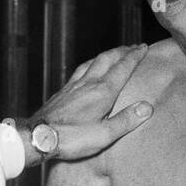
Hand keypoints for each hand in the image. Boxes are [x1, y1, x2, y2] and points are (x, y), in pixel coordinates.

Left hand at [30, 45, 153, 161]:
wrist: (39, 136)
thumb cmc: (72, 139)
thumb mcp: (104, 135)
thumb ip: (126, 120)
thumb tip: (147, 107)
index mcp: (103, 93)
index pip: (123, 68)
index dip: (135, 56)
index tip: (144, 47)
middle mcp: (88, 84)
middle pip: (107, 59)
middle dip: (122, 51)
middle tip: (133, 47)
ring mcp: (74, 86)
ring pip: (92, 62)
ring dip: (106, 55)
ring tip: (114, 54)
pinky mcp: (63, 91)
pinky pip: (80, 70)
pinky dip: (90, 63)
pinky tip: (88, 69)